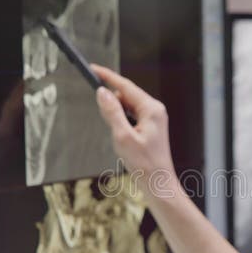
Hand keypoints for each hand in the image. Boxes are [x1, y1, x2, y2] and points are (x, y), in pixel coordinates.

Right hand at [91, 64, 176, 193]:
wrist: (158, 183)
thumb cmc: (145, 164)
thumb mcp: (123, 137)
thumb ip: (112, 113)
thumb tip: (102, 93)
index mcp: (151, 109)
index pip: (126, 86)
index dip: (108, 76)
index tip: (93, 69)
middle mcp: (155, 110)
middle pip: (126, 96)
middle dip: (112, 103)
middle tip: (104, 119)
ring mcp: (154, 119)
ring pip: (128, 107)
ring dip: (117, 116)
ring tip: (119, 138)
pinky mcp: (150, 127)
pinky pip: (131, 117)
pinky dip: (122, 123)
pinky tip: (122, 139)